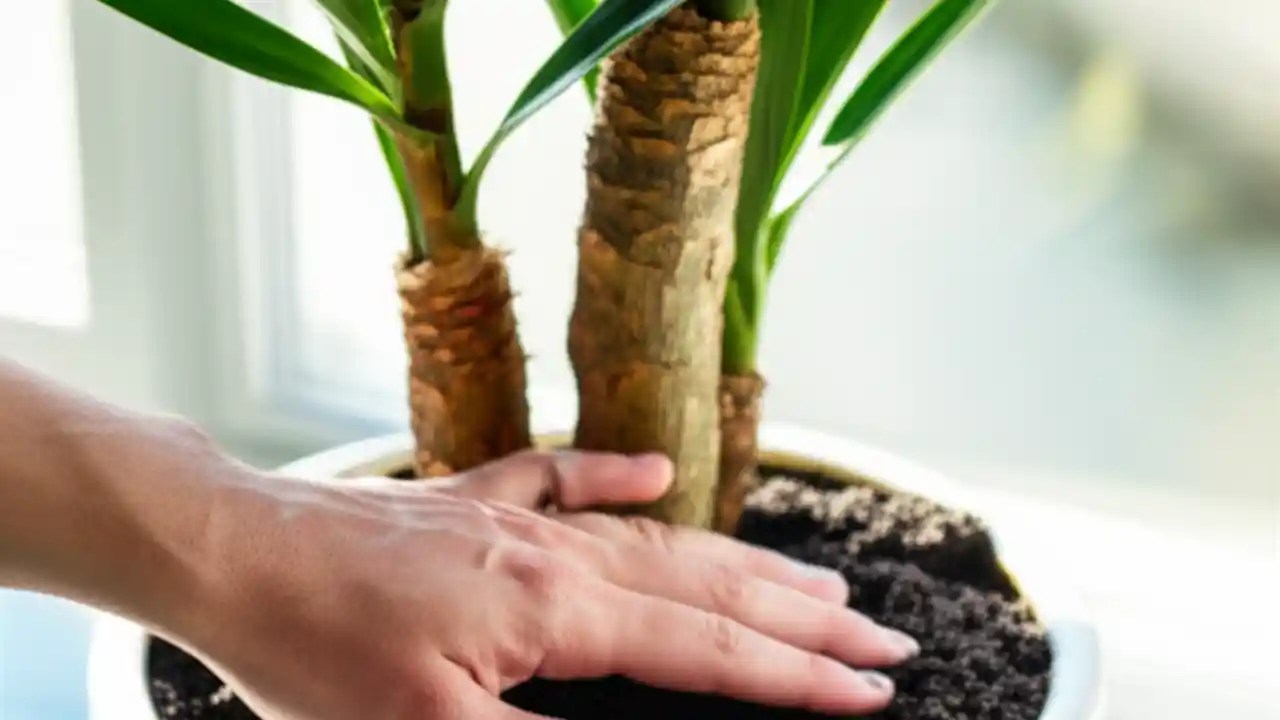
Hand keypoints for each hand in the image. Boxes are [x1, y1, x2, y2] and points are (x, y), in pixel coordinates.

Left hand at [175, 450, 917, 718]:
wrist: (231, 548)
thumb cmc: (313, 651)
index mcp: (557, 610)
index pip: (708, 648)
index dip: (797, 674)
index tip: (876, 686)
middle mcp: (554, 552)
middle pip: (707, 583)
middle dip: (803, 613)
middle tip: (883, 631)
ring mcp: (514, 517)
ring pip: (656, 538)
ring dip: (741, 558)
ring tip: (813, 576)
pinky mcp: (469, 500)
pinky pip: (560, 477)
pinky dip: (614, 478)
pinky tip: (657, 472)